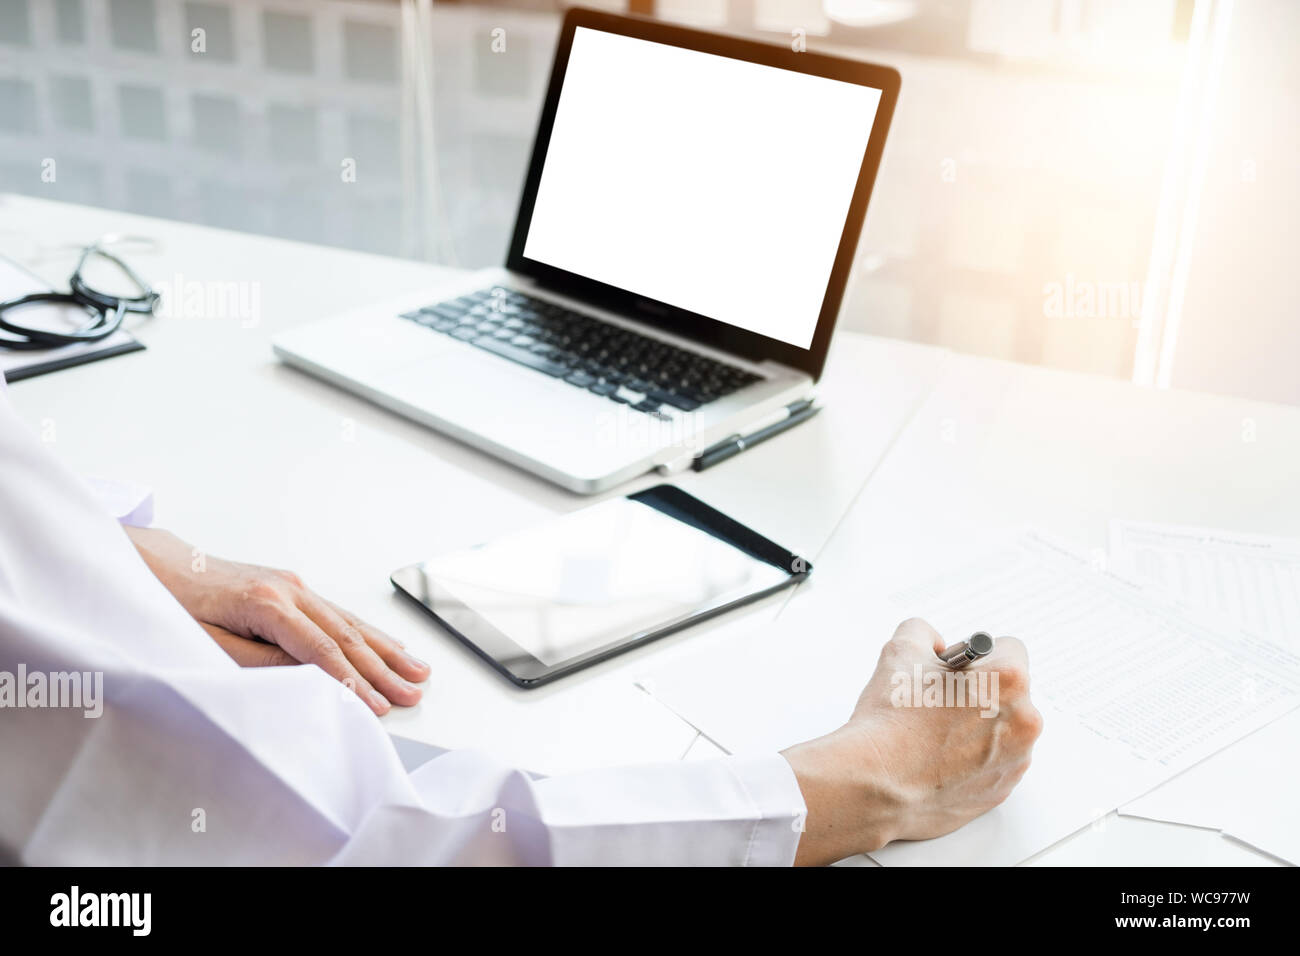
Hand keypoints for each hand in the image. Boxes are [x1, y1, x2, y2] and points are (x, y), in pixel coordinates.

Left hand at [125, 527, 428, 714]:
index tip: (376, 706)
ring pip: (350, 622)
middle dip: (382, 669)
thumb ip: (258, 660)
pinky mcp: (292, 587)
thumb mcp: (206, 642)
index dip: (352, 682)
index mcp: (267, 604)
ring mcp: (294, 585)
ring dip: (385, 649)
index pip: (322, 651)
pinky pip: (339, 613)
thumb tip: (307, 676)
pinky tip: (389, 643)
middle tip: (412, 693)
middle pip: (346, 636)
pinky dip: (368, 632)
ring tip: (418, 669)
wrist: (157, 563)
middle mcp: (289, 589)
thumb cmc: (172, 605)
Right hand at [782, 618, 1042, 864]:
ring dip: (980, 726)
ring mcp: (1015, 760)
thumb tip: (935, 647)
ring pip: (1004, 729)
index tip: (959, 668)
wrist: (875, 784)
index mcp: (1009, 680)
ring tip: (937, 732)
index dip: (978, 655)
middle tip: (942, 700)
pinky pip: (994, 763)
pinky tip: (940, 757)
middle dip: (981, 691)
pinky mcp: (1001, 789)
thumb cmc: (891, 720)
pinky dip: (973, 759)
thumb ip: (925, 632)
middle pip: (1010, 691)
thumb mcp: (900, 650)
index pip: (1010, 648)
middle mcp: (1024, 721)